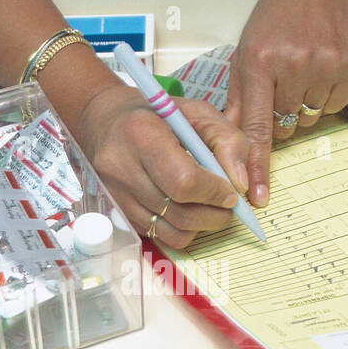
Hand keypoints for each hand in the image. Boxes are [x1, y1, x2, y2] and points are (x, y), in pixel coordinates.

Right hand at [73, 82, 250, 248]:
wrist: (106, 122)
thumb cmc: (158, 115)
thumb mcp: (199, 113)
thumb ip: (227, 141)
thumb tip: (241, 184)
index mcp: (142, 134)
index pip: (184, 181)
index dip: (215, 193)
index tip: (231, 192)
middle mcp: (122, 167)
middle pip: (179, 211)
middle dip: (214, 214)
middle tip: (229, 206)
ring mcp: (116, 194)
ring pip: (171, 230)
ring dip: (201, 226)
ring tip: (212, 208)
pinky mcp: (118, 212)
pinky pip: (160, 235)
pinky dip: (182, 229)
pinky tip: (188, 210)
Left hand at [224, 0, 347, 207]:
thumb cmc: (280, 14)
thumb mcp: (247, 47)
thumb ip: (239, 96)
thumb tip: (230, 140)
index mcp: (258, 61)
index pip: (256, 126)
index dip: (256, 165)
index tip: (257, 196)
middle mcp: (292, 64)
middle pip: (284, 127)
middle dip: (278, 117)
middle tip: (281, 85)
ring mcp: (325, 65)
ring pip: (309, 119)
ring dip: (303, 106)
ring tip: (302, 71)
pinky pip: (334, 106)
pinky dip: (326, 96)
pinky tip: (322, 68)